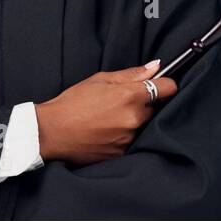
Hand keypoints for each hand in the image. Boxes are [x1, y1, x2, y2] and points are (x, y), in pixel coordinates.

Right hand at [34, 60, 177, 165]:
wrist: (52, 132)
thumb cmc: (72, 102)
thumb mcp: (99, 79)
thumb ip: (131, 74)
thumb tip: (156, 67)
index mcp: (129, 96)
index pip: (168, 88)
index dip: (164, 84)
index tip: (159, 84)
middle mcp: (134, 118)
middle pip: (154, 108)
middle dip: (143, 104)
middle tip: (120, 102)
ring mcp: (129, 138)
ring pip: (143, 125)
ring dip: (133, 121)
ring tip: (108, 118)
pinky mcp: (122, 153)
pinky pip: (132, 140)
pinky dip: (124, 135)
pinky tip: (105, 131)